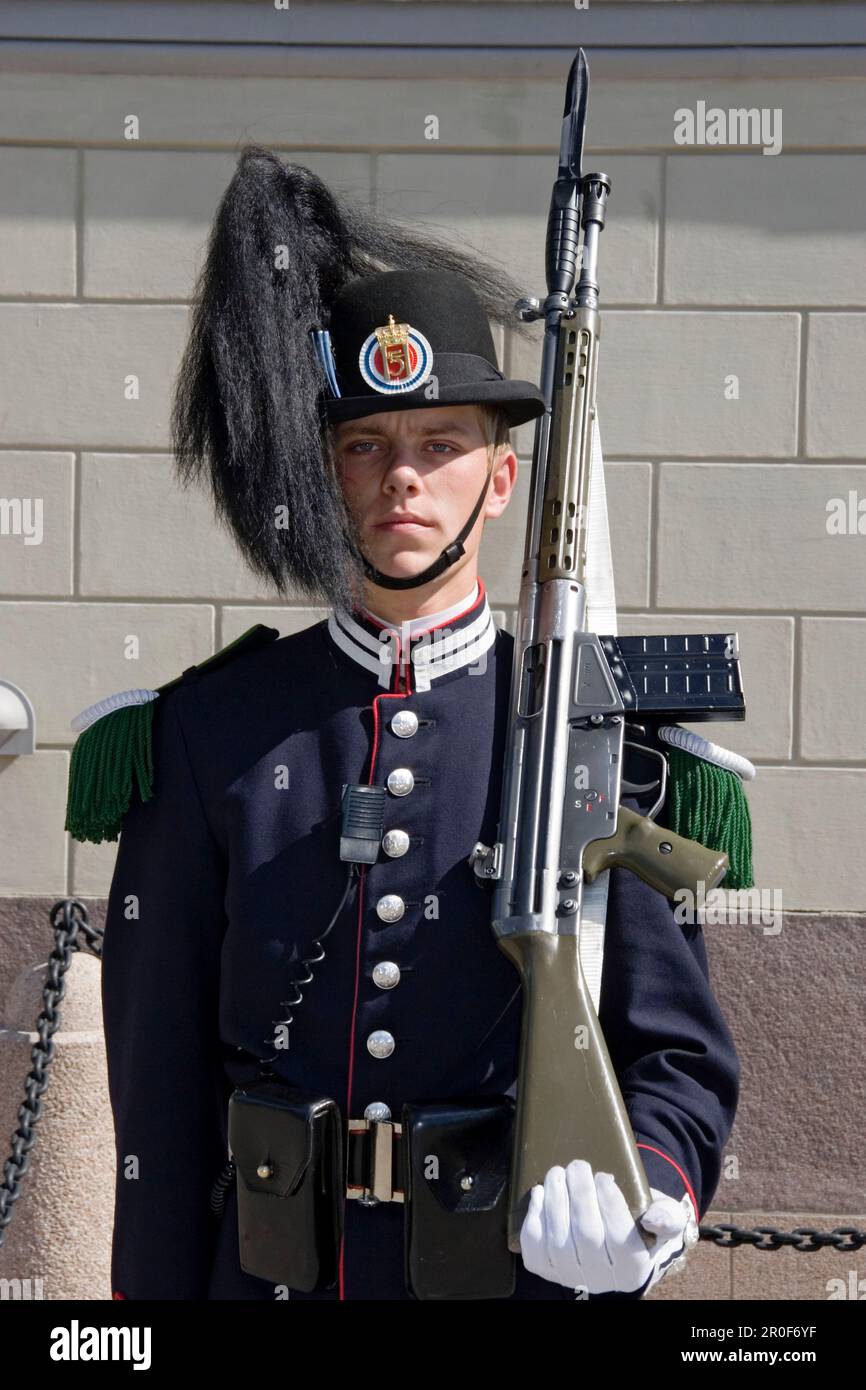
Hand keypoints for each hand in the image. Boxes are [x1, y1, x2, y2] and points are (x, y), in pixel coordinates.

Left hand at [519, 1159, 698, 1295]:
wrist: (616, 1241)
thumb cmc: (640, 1222)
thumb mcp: (665, 1217)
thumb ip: (668, 1217)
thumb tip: (655, 1219)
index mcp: (634, 1268)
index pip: (620, 1239)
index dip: (610, 1205)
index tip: (604, 1176)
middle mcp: (602, 1280)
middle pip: (587, 1236)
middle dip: (580, 1194)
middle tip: (578, 1165)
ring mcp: (571, 1277)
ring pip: (558, 1239)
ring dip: (555, 1199)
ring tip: (557, 1172)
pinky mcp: (546, 1269)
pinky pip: (534, 1247)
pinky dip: (534, 1217)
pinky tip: (540, 1194)